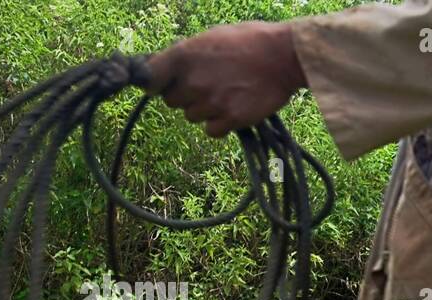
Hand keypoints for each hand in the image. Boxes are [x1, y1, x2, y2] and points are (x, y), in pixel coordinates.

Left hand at [145, 21, 307, 137]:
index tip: (160, 85)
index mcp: (183, 56)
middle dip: (185, 96)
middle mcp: (192, 82)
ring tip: (225, 95)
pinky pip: (211, 130)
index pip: (150, 79)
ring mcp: (211, 103)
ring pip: (192, 117)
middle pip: (172, 101)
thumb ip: (187, 55)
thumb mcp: (210, 37)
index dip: (154, 83)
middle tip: (207, 86)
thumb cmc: (248, 41)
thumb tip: (171, 70)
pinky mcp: (230, 120)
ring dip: (205, 110)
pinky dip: (220, 124)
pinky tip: (233, 110)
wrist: (282, 57)